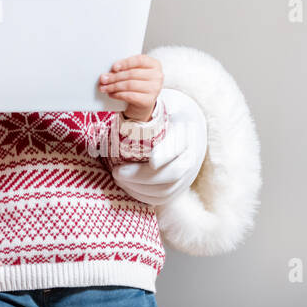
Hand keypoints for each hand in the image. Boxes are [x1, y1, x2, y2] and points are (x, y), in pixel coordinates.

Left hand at [99, 54, 162, 121]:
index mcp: (154, 64)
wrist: (144, 102)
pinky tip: (111, 94)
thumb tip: (106, 74)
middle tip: (103, 79)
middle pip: (132, 73)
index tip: (113, 67)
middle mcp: (157, 76)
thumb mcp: (134, 73)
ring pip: (130, 85)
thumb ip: (124, 69)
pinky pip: (130, 96)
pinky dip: (118, 94)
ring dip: (114, 86)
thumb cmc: (138, 83)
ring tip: (104, 87)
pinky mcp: (149, 100)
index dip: (125, 63)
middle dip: (115, 76)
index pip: (139, 60)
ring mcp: (155, 89)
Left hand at [109, 89, 206, 205]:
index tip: (151, 160)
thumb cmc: (163, 116)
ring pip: (166, 190)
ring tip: (117, 177)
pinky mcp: (178, 187)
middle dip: (142, 176)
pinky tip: (126, 186)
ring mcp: (186, 175)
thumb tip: (126, 112)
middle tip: (117, 172)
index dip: (165, 155)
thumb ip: (147, 112)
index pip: (179, 146)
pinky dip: (142, 195)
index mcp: (185, 133)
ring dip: (138, 188)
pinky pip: (162, 198)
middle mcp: (190, 157)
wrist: (184, 128)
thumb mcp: (160, 108)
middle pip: (172, 173)